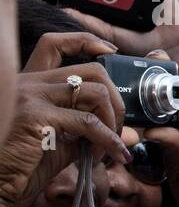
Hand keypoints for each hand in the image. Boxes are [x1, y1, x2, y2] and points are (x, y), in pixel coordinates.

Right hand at [0, 35, 128, 206]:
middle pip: (90, 70)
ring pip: (95, 93)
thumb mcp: (59, 141)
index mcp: (28, 83)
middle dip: (116, 98)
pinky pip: (89, 123)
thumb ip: (88, 131)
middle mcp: (26, 83)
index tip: (110, 51)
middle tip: (119, 126)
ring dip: (113, 121)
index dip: (85, 41)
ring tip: (112, 144)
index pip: (54, 44)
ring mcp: (30, 98)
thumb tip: (127, 133)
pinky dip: (109, 140)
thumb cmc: (23, 165)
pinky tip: (114, 155)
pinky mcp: (37, 117)